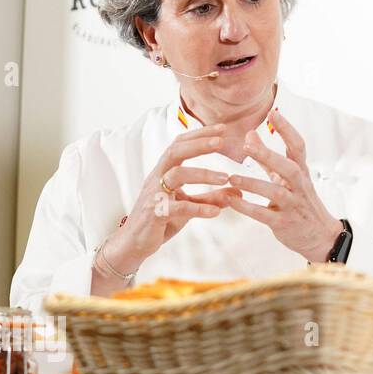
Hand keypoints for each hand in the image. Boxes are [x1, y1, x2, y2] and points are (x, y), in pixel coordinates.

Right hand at [101, 125, 234, 275]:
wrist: (134, 244)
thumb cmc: (160, 220)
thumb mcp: (188, 206)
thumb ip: (211, 198)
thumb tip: (238, 192)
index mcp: (164, 172)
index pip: (180, 145)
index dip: (199, 135)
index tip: (222, 129)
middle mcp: (157, 179)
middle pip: (175, 152)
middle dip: (198, 144)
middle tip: (221, 141)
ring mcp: (154, 195)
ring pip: (176, 175)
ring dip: (202, 174)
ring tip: (226, 178)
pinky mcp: (154, 214)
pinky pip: (177, 207)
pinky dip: (198, 208)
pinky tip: (216, 211)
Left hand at [222, 108, 342, 262]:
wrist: (319, 235)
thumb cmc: (299, 202)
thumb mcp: (286, 178)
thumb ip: (267, 158)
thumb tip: (249, 134)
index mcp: (301, 172)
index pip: (298, 146)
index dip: (287, 130)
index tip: (273, 113)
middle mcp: (299, 186)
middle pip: (288, 167)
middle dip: (268, 155)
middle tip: (246, 144)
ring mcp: (293, 205)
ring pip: (275, 192)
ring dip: (252, 183)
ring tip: (231, 177)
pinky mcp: (284, 223)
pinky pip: (264, 214)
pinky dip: (247, 208)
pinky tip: (231, 200)